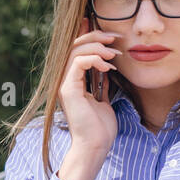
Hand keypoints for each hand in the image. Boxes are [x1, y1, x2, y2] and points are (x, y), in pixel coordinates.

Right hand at [57, 16, 120, 156]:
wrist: (96, 145)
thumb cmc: (100, 126)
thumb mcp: (103, 97)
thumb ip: (100, 81)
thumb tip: (106, 65)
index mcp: (71, 80)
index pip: (76, 49)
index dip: (90, 35)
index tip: (111, 34)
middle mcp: (64, 80)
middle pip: (74, 45)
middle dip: (96, 37)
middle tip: (115, 38)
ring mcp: (64, 84)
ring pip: (75, 51)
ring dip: (98, 47)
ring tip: (114, 54)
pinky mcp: (68, 89)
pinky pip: (78, 63)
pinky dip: (95, 60)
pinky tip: (109, 67)